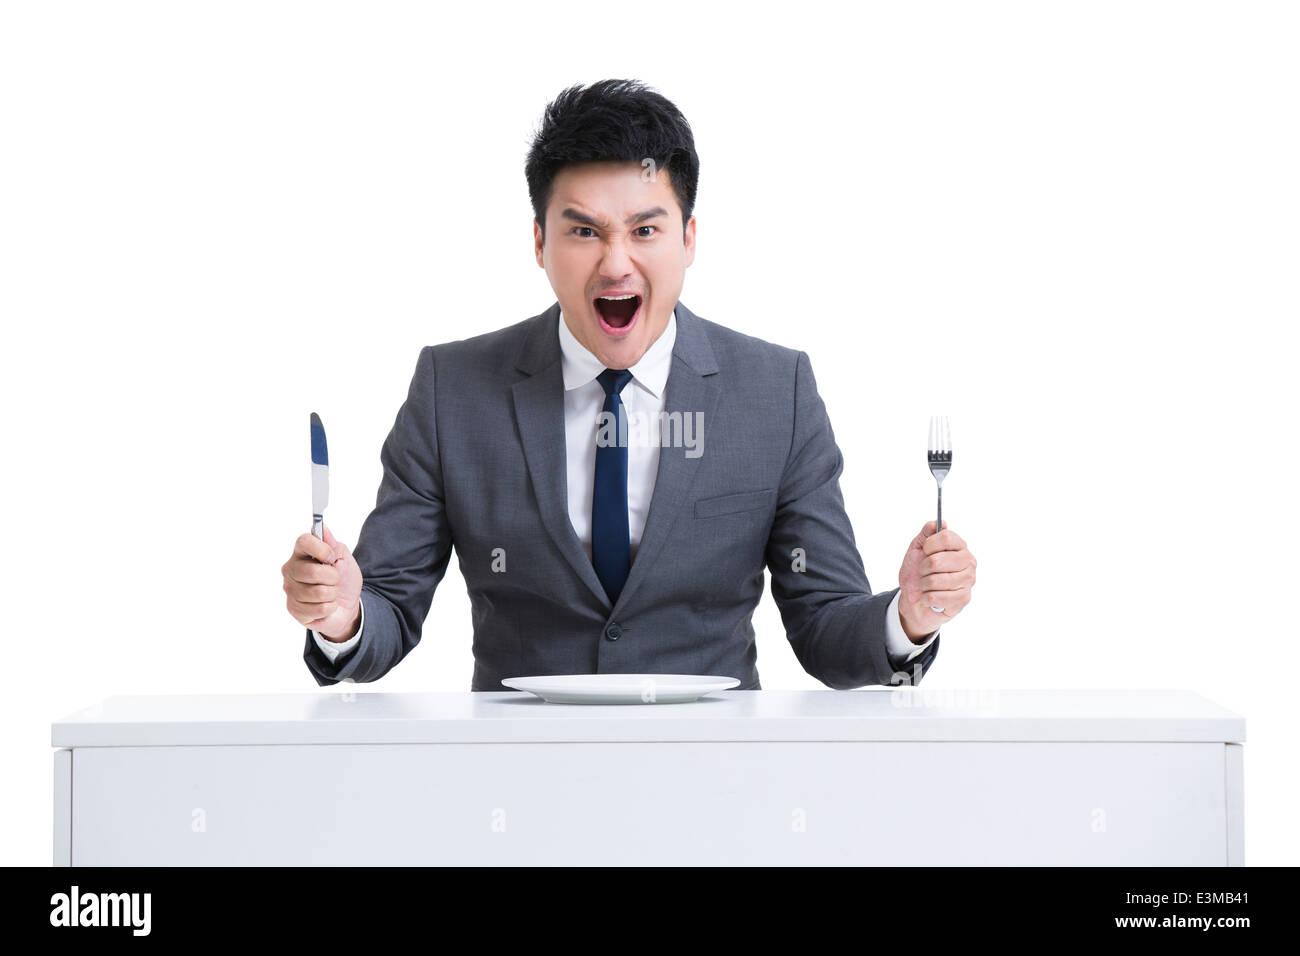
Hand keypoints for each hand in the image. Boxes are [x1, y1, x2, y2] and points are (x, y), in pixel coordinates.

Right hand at [281, 523, 363, 639]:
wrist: (348, 605)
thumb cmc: (343, 579)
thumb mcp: (343, 558)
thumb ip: (333, 544)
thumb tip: (323, 527)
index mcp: (302, 553)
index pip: (303, 541)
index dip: (321, 549)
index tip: (332, 558)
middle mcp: (291, 569)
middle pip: (312, 571)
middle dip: (333, 578)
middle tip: (334, 580)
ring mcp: (290, 589)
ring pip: (318, 592)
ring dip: (332, 594)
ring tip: (330, 593)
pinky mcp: (293, 608)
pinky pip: (319, 608)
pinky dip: (330, 607)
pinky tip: (326, 605)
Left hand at [897, 519, 975, 640]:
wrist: (913, 600)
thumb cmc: (917, 573)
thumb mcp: (916, 549)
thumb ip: (926, 533)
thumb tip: (940, 522)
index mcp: (959, 547)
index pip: (947, 537)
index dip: (929, 545)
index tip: (924, 551)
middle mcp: (968, 562)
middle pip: (938, 560)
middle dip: (923, 568)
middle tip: (924, 572)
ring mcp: (968, 581)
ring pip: (936, 580)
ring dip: (924, 584)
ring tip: (926, 585)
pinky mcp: (963, 599)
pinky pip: (937, 596)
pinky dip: (927, 597)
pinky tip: (930, 597)